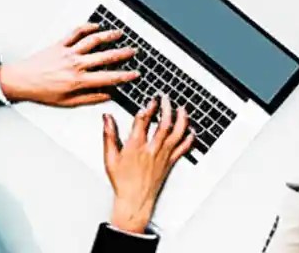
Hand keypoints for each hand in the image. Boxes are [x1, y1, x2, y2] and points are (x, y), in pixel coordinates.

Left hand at [0, 23, 138, 105]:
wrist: (20, 81)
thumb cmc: (41, 92)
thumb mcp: (66, 102)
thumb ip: (89, 99)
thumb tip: (106, 96)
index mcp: (78, 81)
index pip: (108, 78)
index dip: (124, 76)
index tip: (134, 74)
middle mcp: (75, 64)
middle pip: (105, 56)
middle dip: (123, 53)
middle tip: (133, 51)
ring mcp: (68, 52)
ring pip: (93, 40)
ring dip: (108, 35)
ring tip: (119, 34)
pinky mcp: (60, 44)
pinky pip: (76, 32)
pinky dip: (87, 27)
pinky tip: (96, 26)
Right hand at [103, 94, 194, 234]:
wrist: (134, 200)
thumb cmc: (122, 181)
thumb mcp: (110, 158)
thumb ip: (109, 136)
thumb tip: (107, 118)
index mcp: (136, 146)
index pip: (143, 121)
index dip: (148, 108)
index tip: (151, 100)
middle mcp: (152, 149)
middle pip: (164, 123)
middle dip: (167, 108)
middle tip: (166, 98)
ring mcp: (163, 155)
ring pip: (177, 133)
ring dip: (181, 118)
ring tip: (181, 108)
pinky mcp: (170, 162)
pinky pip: (183, 148)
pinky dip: (189, 138)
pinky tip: (191, 131)